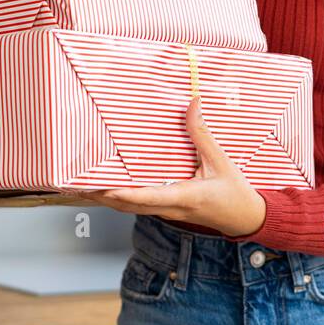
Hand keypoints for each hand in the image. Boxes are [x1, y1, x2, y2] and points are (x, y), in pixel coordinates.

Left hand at [82, 97, 267, 236]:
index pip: (148, 197)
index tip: (103, 187)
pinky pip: (138, 206)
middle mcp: (170, 209)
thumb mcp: (222, 162)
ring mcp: (166, 213)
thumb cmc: (235, 193)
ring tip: (83, 186)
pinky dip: (119, 199)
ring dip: (106, 200)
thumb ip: (203, 135)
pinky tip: (108, 188)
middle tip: (77, 185)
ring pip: (129, 209)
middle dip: (102, 197)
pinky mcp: (166, 211)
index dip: (123, 193)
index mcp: (184, 197)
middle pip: (127, 207)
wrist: (246, 219)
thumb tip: (192, 104)